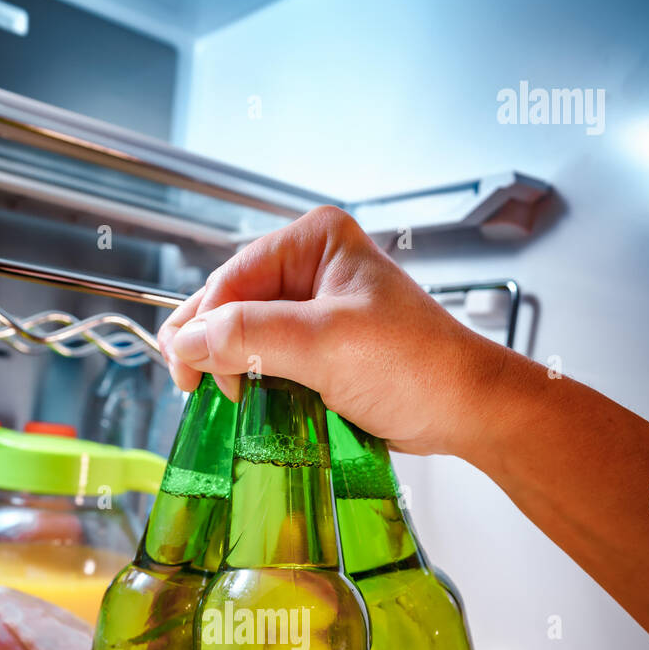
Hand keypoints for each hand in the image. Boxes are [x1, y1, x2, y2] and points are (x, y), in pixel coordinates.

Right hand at [158, 205, 506, 459]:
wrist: (463, 408)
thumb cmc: (415, 365)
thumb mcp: (325, 343)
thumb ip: (251, 336)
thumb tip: (187, 341)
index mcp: (314, 241)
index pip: (232, 277)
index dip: (202, 323)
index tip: (185, 369)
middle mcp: (311, 267)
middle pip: (232, 303)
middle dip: (211, 344)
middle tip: (192, 387)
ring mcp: (314, 308)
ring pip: (244, 333)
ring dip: (229, 365)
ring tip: (223, 397)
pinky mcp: (319, 347)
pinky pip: (266, 358)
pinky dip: (250, 379)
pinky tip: (244, 399)